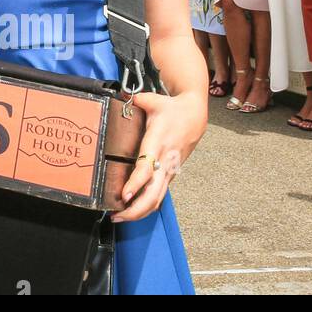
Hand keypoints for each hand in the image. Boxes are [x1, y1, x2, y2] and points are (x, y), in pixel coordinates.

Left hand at [111, 91, 205, 222]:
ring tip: (120, 217)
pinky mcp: (170, 173)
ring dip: (140, 211)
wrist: (195, 115)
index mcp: (158, 142)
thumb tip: (118, 95)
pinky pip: (159, 194)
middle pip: (153, 192)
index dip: (136, 183)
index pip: (147, 167)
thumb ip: (133, 99)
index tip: (125, 195)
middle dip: (136, 209)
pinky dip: (147, 205)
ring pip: (158, 198)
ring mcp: (169, 169)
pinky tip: (133, 210)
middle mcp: (165, 160)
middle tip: (116, 215)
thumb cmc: (172, 108)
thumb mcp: (153, 99)